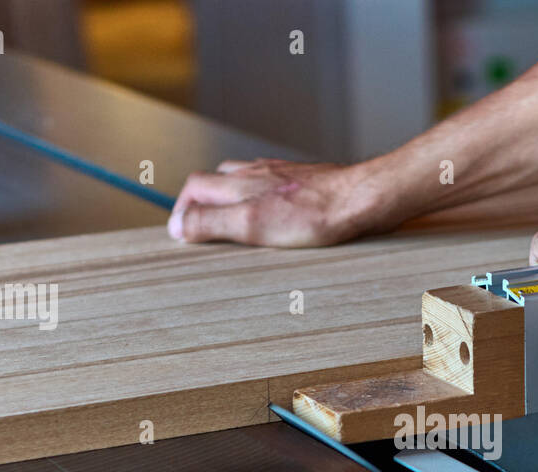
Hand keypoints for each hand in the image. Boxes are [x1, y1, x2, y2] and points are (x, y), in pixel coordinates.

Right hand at [169, 159, 392, 246]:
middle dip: (206, 201)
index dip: (183, 208)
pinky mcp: (309, 180)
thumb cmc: (311, 214)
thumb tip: (176, 227)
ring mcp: (284, 174)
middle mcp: (258, 172)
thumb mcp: (251, 224)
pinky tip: (280, 215)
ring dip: (236, 197)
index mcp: (239, 183)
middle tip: (204, 226)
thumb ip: (211, 222)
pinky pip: (278, 186)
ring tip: (237, 221)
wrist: (360, 199)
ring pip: (248, 179)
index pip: (195, 186)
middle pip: (218, 180)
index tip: (182, 232)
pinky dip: (268, 199)